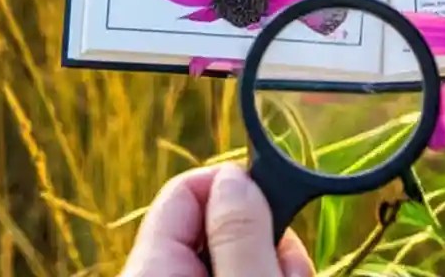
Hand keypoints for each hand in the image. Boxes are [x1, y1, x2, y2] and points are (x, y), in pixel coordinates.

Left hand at [120, 163, 314, 276]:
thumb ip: (239, 235)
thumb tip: (234, 177)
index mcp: (153, 269)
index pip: (186, 189)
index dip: (237, 186)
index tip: (280, 206)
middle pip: (220, 223)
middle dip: (267, 237)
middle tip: (291, 270)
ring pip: (239, 253)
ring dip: (276, 264)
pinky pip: (241, 274)